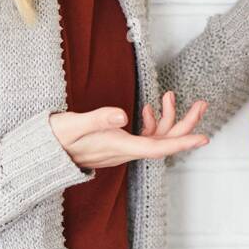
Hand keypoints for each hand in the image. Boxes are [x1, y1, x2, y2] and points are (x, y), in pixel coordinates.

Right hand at [49, 91, 208, 168]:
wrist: (44, 153)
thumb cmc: (57, 139)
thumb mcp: (73, 125)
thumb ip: (98, 119)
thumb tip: (122, 115)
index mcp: (120, 147)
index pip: (158, 146)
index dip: (182, 142)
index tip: (204, 138)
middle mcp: (126, 150)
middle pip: (164, 141)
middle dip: (185, 123)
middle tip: (202, 103)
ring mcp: (124, 148)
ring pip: (157, 137)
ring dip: (169, 117)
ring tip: (171, 95)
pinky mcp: (119, 143)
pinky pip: (145, 136)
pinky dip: (153, 121)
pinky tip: (150, 107)